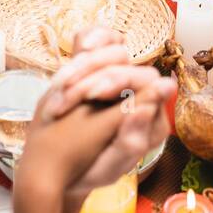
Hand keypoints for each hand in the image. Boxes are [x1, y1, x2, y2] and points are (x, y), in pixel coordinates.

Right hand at [14, 31, 173, 212]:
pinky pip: (102, 42)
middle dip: (96, 74)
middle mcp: (141, 93)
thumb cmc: (90, 172)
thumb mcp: (109, 167)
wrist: (62, 169)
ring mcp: (121, 77)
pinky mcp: (101, 68)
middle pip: (128, 64)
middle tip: (68, 91)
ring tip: (61, 81)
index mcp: (151, 117)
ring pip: (114, 50)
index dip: (121, 83)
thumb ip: (130, 144)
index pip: (148, 84)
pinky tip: (82, 47)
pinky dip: (91, 39)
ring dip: (87, 62)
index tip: (93, 93)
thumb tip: (147, 108)